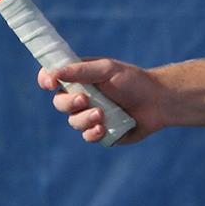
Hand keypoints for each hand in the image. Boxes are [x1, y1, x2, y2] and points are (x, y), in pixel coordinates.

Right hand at [38, 59, 165, 145]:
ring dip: (84, 118)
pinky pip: (87, 136)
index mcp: (81, 78)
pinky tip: (103, 127)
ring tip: (102, 114)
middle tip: (84, 99)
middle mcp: (82, 97)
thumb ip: (81, 71)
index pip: (54, 78)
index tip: (49, 82)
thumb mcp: (107, 70)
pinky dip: (93, 132)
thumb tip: (54, 72)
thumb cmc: (133, 81)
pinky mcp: (101, 133)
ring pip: (73, 122)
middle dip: (68, 103)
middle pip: (59, 103)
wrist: (158, 102)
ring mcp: (90, 116)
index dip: (46, 80)